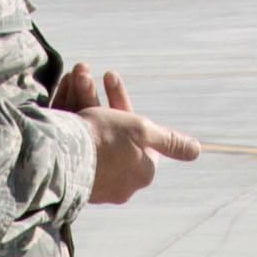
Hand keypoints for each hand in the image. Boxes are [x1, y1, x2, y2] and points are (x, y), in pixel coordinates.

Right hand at [58, 57, 177, 203]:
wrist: (61, 156)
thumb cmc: (107, 139)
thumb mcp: (144, 131)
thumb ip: (170, 141)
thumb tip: (196, 151)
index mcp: (142, 173)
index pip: (140, 137)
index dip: (124, 107)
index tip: (110, 79)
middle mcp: (120, 183)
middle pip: (112, 132)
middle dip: (99, 98)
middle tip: (88, 73)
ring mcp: (94, 183)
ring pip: (89, 133)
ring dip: (83, 99)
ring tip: (76, 74)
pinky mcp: (70, 180)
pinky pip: (72, 142)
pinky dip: (68, 115)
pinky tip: (63, 91)